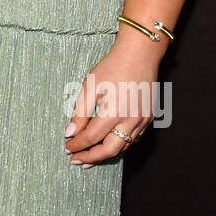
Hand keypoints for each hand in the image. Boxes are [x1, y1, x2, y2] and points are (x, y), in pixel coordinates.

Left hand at [64, 33, 159, 167]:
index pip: (91, 138)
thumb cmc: (112, 67)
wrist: (139, 55)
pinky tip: (107, 144)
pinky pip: (133, 139)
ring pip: (123, 147)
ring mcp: (142, 121)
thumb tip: (69, 133)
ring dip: (105, 154)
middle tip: (76, 160)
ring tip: (89, 158)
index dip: (77, 145)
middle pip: (109, 150)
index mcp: (113, 112)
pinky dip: (119, 144)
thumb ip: (79, 113)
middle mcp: (130, 120)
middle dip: (91, 158)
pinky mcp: (148, 118)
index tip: (67, 147)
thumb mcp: (90, 86)